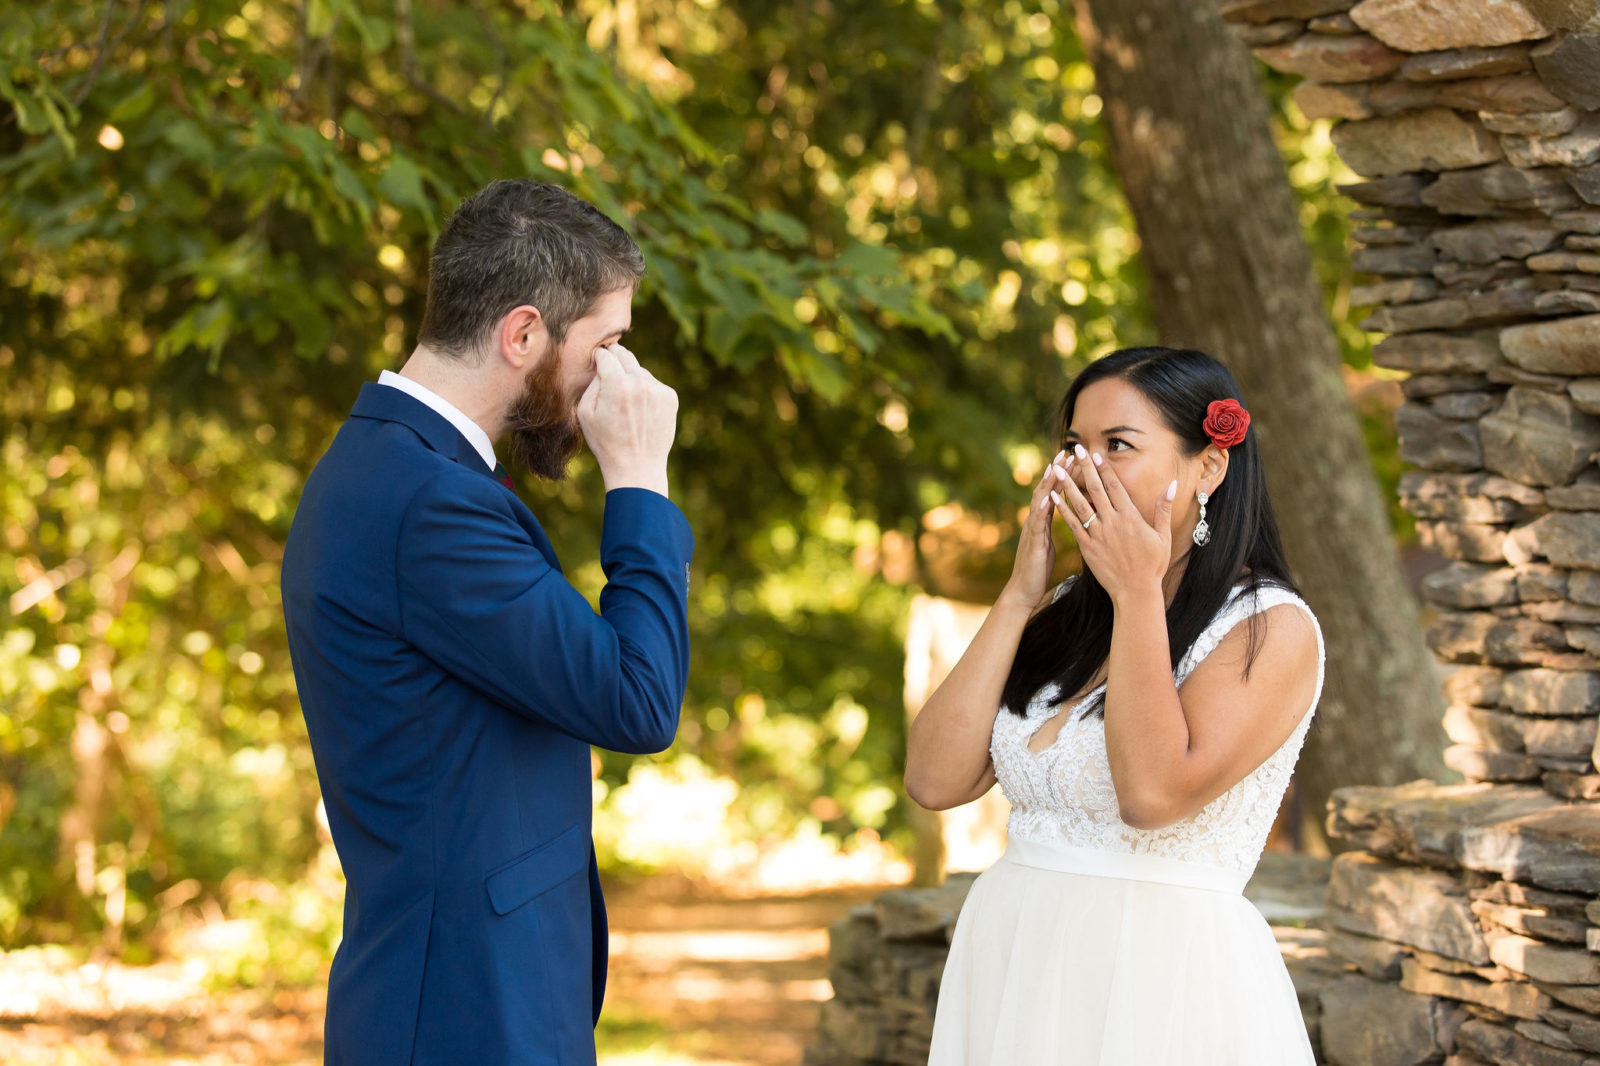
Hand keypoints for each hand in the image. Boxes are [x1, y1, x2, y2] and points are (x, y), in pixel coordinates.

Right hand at [576, 343, 677, 495]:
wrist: (637, 467)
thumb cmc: (606, 442)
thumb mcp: (585, 413)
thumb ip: (592, 382)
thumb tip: (602, 364)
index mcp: (617, 384)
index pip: (606, 354)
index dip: (598, 356)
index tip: (596, 360)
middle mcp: (641, 382)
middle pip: (625, 355)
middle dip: (614, 359)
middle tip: (608, 369)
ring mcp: (658, 389)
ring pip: (639, 370)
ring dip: (630, 377)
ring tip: (624, 403)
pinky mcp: (671, 397)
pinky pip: (653, 384)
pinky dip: (645, 390)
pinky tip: (639, 411)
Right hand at [1000, 451, 1071, 611]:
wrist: (1024, 590)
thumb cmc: (1039, 568)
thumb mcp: (1051, 543)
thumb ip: (1058, 527)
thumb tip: (1074, 516)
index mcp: (1043, 520)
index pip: (1054, 492)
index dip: (1063, 475)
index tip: (1074, 458)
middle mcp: (1036, 520)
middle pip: (1046, 490)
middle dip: (1056, 471)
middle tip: (1066, 452)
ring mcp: (1032, 530)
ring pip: (1040, 501)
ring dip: (1048, 484)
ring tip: (1055, 467)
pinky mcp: (1033, 542)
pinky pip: (1037, 522)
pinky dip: (1041, 508)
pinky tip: (1046, 497)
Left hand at [1052, 445, 1174, 604]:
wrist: (1135, 592)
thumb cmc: (1153, 565)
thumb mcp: (1163, 536)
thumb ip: (1163, 509)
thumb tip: (1172, 485)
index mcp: (1131, 517)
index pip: (1115, 486)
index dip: (1104, 468)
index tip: (1096, 453)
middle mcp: (1112, 522)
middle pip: (1095, 489)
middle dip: (1084, 467)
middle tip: (1075, 449)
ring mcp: (1097, 535)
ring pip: (1079, 504)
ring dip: (1067, 485)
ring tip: (1057, 470)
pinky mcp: (1086, 547)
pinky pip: (1072, 525)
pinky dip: (1062, 510)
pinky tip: (1053, 498)